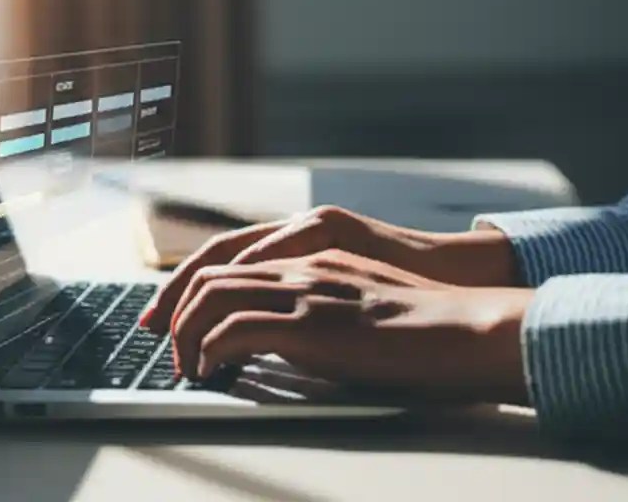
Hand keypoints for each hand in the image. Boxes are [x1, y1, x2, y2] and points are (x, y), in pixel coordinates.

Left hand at [165, 248, 531, 403]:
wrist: (468, 329)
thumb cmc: (423, 329)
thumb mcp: (357, 306)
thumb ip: (315, 311)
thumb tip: (279, 341)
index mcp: (311, 255)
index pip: (229, 257)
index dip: (189, 285)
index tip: (169, 317)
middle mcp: (301, 263)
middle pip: (210, 269)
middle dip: (173, 306)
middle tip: (159, 342)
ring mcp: (305, 289)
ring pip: (213, 294)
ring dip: (186, 331)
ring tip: (184, 366)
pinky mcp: (312, 322)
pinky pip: (235, 328)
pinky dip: (211, 350)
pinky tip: (211, 372)